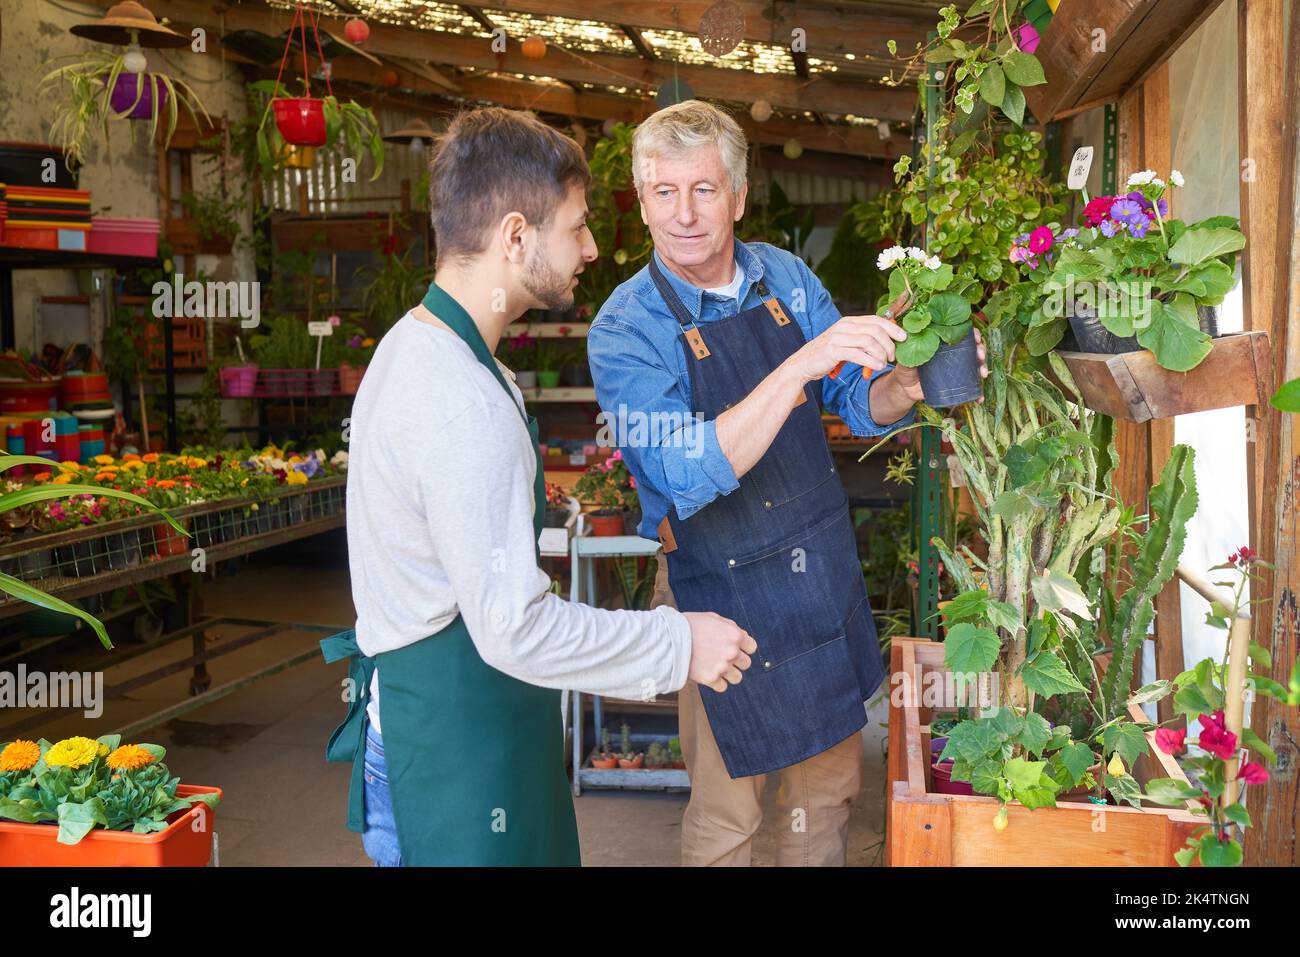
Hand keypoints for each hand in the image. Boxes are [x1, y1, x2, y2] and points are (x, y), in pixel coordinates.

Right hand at [682, 611, 755, 692]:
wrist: (669, 639)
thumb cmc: (689, 625)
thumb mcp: (712, 618)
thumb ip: (729, 627)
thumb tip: (739, 635)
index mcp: (735, 636)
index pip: (752, 647)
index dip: (744, 648)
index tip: (737, 649)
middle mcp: (732, 652)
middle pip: (746, 664)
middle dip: (737, 661)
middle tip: (724, 658)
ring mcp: (722, 667)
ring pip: (737, 678)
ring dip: (729, 674)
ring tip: (718, 668)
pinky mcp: (711, 679)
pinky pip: (722, 687)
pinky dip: (717, 682)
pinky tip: (709, 674)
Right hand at [788, 314, 907, 382]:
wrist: (803, 363)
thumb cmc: (827, 354)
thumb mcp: (845, 341)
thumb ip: (862, 338)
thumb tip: (886, 340)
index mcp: (848, 321)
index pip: (876, 320)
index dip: (893, 328)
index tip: (904, 337)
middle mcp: (844, 326)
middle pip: (876, 330)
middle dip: (889, 344)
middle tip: (893, 356)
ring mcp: (838, 337)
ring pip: (869, 341)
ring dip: (881, 354)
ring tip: (884, 363)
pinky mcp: (833, 350)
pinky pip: (858, 354)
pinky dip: (871, 361)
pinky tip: (877, 367)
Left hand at [895, 327, 990, 403]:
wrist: (905, 390)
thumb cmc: (906, 369)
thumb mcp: (905, 360)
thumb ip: (907, 354)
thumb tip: (909, 343)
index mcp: (944, 344)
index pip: (962, 334)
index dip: (972, 333)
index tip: (975, 337)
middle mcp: (954, 354)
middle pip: (973, 348)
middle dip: (981, 349)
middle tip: (980, 355)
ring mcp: (957, 369)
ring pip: (976, 365)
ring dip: (983, 367)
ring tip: (983, 373)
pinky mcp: (956, 383)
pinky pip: (970, 387)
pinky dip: (977, 393)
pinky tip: (979, 398)